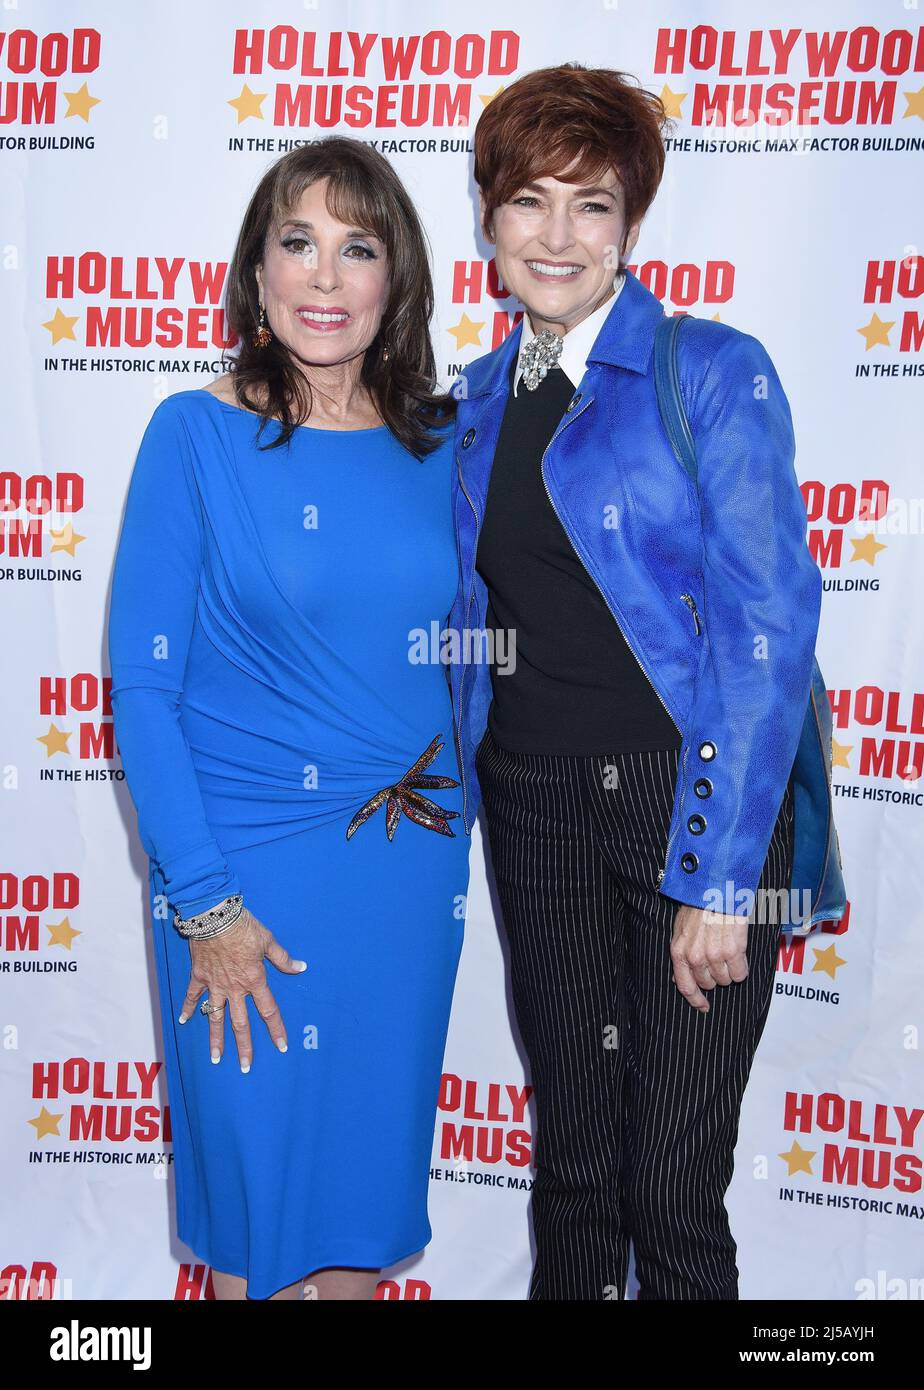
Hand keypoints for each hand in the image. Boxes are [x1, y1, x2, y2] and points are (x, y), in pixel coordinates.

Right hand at [177, 905, 306, 1070]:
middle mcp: (234, 988)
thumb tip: (301, 968)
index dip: (276, 1029)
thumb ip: (283, 958)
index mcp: (254, 980)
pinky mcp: (199, 976)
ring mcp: (215, 984)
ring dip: (216, 1039)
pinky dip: (189, 1008)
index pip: (268, 1010)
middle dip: (244, 1046)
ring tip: (216, 1058)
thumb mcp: (268, 940)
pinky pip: (193, 996)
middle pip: (241, 1023)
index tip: (281, 1046)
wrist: (214, 916)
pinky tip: (184, 1021)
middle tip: (245, 1067)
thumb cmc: (243, 926)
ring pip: (216, 1017)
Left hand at [669, 903, 749, 1012]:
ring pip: (726, 980)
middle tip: (718, 958)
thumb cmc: (699, 905)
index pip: (685, 987)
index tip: (704, 1006)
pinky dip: (742, 968)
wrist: (717, 889)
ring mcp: (714, 955)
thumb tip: (679, 977)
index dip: (695, 1000)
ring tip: (727, 949)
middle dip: (714, 976)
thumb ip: (681, 953)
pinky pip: (740, 974)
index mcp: (679, 952)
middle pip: (708, 984)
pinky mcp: (733, 951)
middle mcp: (695, 957)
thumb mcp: (681, 929)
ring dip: (729, 970)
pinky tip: (738, 953)